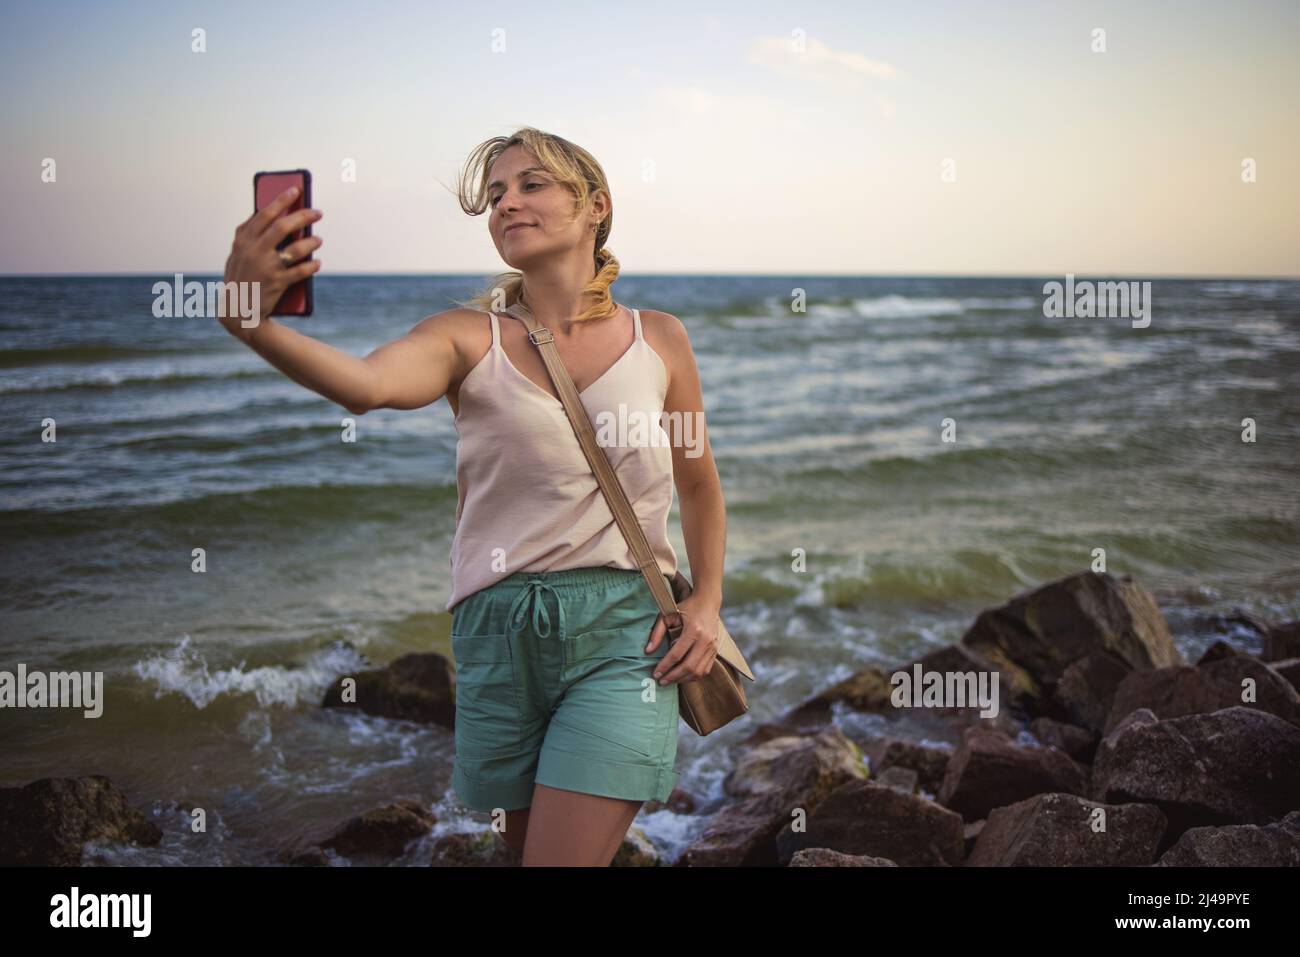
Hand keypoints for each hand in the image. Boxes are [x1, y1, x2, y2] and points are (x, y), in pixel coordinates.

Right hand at [220, 186, 322, 336]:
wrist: (237, 312)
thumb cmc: (240, 279)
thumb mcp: (237, 255)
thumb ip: (249, 237)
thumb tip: (274, 219)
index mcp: (243, 240)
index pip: (265, 214)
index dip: (281, 200)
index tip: (296, 190)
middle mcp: (253, 251)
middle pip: (283, 226)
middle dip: (303, 216)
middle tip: (317, 212)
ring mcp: (265, 266)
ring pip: (296, 248)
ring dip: (311, 242)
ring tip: (318, 240)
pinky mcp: (277, 282)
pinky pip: (301, 271)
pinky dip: (312, 266)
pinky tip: (317, 262)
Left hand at [644, 593, 720, 684]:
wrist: (708, 602)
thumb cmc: (686, 607)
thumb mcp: (668, 615)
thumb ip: (656, 633)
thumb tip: (647, 651)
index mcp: (693, 630)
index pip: (677, 654)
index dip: (665, 666)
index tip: (655, 674)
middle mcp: (705, 640)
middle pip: (689, 666)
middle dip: (673, 677)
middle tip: (661, 681)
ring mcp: (712, 646)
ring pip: (698, 671)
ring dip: (683, 679)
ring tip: (670, 680)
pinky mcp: (715, 651)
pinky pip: (705, 670)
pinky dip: (693, 676)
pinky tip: (682, 676)